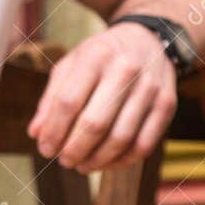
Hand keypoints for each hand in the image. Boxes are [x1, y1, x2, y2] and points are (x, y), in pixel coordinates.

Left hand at [27, 23, 177, 173]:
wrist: (148, 39)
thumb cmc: (101, 56)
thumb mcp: (72, 64)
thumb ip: (52, 98)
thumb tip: (37, 134)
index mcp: (95, 55)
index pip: (68, 102)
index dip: (54, 132)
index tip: (45, 149)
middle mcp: (125, 69)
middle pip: (95, 123)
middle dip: (74, 150)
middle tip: (64, 161)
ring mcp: (150, 87)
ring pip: (121, 139)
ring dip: (97, 160)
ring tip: (82, 165)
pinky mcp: (167, 104)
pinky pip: (144, 144)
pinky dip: (122, 161)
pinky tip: (107, 162)